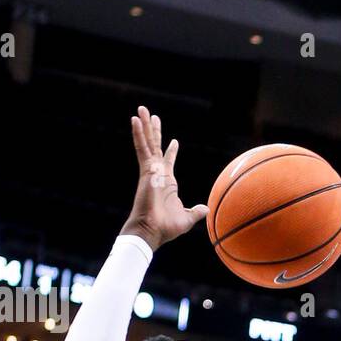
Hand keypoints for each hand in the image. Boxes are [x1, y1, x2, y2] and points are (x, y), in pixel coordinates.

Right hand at [122, 105, 208, 250]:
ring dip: (144, 126)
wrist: (153, 231)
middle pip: (155, 146)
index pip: (168, 161)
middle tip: (151, 115)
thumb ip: (196, 212)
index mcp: (167, 182)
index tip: (174, 141)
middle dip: (154, 131)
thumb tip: (206, 209)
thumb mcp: (187, 218)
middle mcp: (158, 173)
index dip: (171, 151)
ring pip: (147, 143)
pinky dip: (138, 134)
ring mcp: (150, 170)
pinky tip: (134, 120)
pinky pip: (141, 148)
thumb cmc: (167, 228)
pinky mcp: (145, 170)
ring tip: (141, 109)